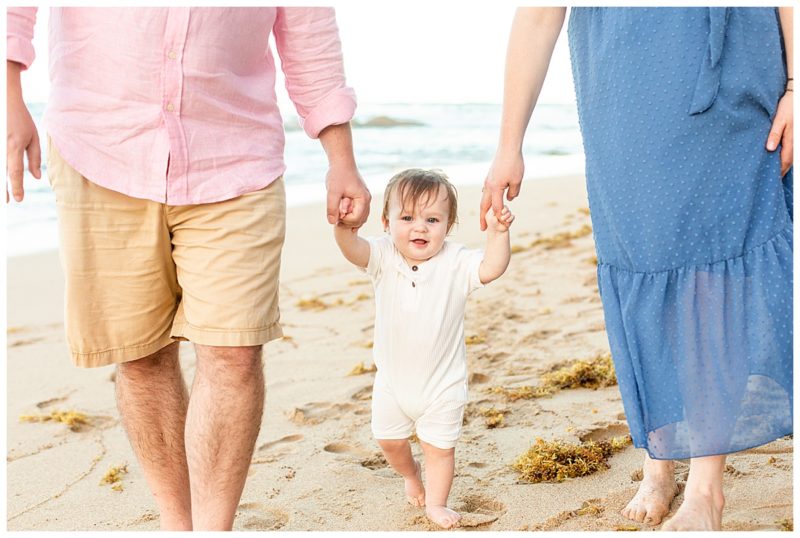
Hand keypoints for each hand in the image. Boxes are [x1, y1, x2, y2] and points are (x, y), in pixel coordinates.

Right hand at [6, 78, 40, 201]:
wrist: (4, 99)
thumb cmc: (20, 119)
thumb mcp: (33, 137)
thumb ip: (35, 158)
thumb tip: (37, 177)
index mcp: (14, 147)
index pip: (15, 172)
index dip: (16, 187)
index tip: (18, 199)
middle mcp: (1, 148)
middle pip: (0, 173)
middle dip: (2, 190)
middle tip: (5, 203)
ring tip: (2, 195)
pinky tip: (1, 179)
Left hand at [325, 162, 370, 226]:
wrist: (342, 162)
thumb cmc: (338, 174)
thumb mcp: (332, 192)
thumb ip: (332, 208)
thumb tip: (332, 222)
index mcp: (363, 199)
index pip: (356, 218)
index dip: (345, 220)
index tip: (335, 215)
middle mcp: (367, 200)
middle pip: (360, 220)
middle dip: (348, 222)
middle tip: (335, 217)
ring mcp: (365, 199)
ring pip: (361, 218)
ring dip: (350, 220)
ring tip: (338, 216)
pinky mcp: (361, 197)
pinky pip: (360, 212)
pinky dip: (352, 216)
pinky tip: (342, 214)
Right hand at [481, 149, 522, 229]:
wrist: (508, 147)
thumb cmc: (514, 163)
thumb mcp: (517, 181)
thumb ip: (513, 193)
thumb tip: (509, 200)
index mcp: (495, 188)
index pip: (496, 207)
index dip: (500, 217)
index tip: (504, 225)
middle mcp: (488, 186)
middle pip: (484, 206)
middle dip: (483, 218)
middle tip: (482, 229)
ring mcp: (487, 181)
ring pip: (483, 199)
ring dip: (483, 210)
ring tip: (483, 218)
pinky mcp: (489, 177)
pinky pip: (486, 192)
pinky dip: (486, 200)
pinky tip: (488, 203)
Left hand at [485, 205, 513, 232]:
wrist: (496, 232)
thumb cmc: (491, 224)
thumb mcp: (489, 215)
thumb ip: (494, 208)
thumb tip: (501, 204)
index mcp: (495, 209)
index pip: (500, 203)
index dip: (500, 205)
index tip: (499, 209)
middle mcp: (501, 211)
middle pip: (506, 207)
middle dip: (505, 210)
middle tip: (502, 213)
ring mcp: (505, 215)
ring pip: (509, 212)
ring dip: (507, 215)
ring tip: (503, 219)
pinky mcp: (509, 219)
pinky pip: (513, 216)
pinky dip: (511, 218)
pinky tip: (507, 221)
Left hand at [766, 91, 792, 176]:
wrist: (795, 96)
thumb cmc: (787, 107)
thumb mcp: (778, 120)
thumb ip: (774, 134)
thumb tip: (770, 149)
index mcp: (792, 140)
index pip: (785, 161)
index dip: (779, 171)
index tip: (770, 179)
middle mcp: (796, 141)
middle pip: (789, 161)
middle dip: (781, 170)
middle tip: (771, 179)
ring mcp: (797, 139)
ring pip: (791, 156)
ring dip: (784, 164)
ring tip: (774, 171)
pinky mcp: (795, 136)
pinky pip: (791, 150)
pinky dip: (786, 156)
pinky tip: (778, 158)